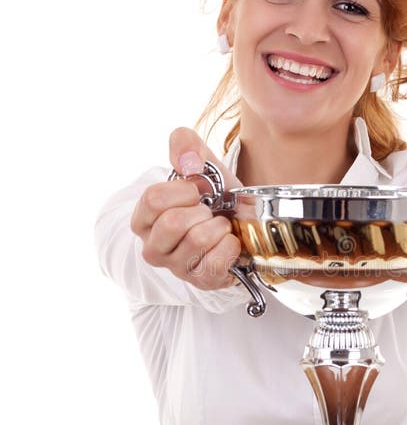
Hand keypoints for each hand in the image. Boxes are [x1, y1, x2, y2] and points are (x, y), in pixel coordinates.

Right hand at [130, 127, 241, 289]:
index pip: (152, 200)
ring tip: (219, 225)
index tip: (197, 190)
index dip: (183, 190)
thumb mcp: (201, 162)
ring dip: (218, 226)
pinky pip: (216, 260)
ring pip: (197, 240)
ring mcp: (176, 267)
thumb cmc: (215, 196)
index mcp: (143, 219)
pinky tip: (229, 242)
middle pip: (172, 223)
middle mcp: (153, 247)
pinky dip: (230, 245)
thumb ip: (185, 145)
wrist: (244, 223)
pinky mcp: (201, 280)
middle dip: (201, 210)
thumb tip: (188, 163)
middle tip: (209, 211)